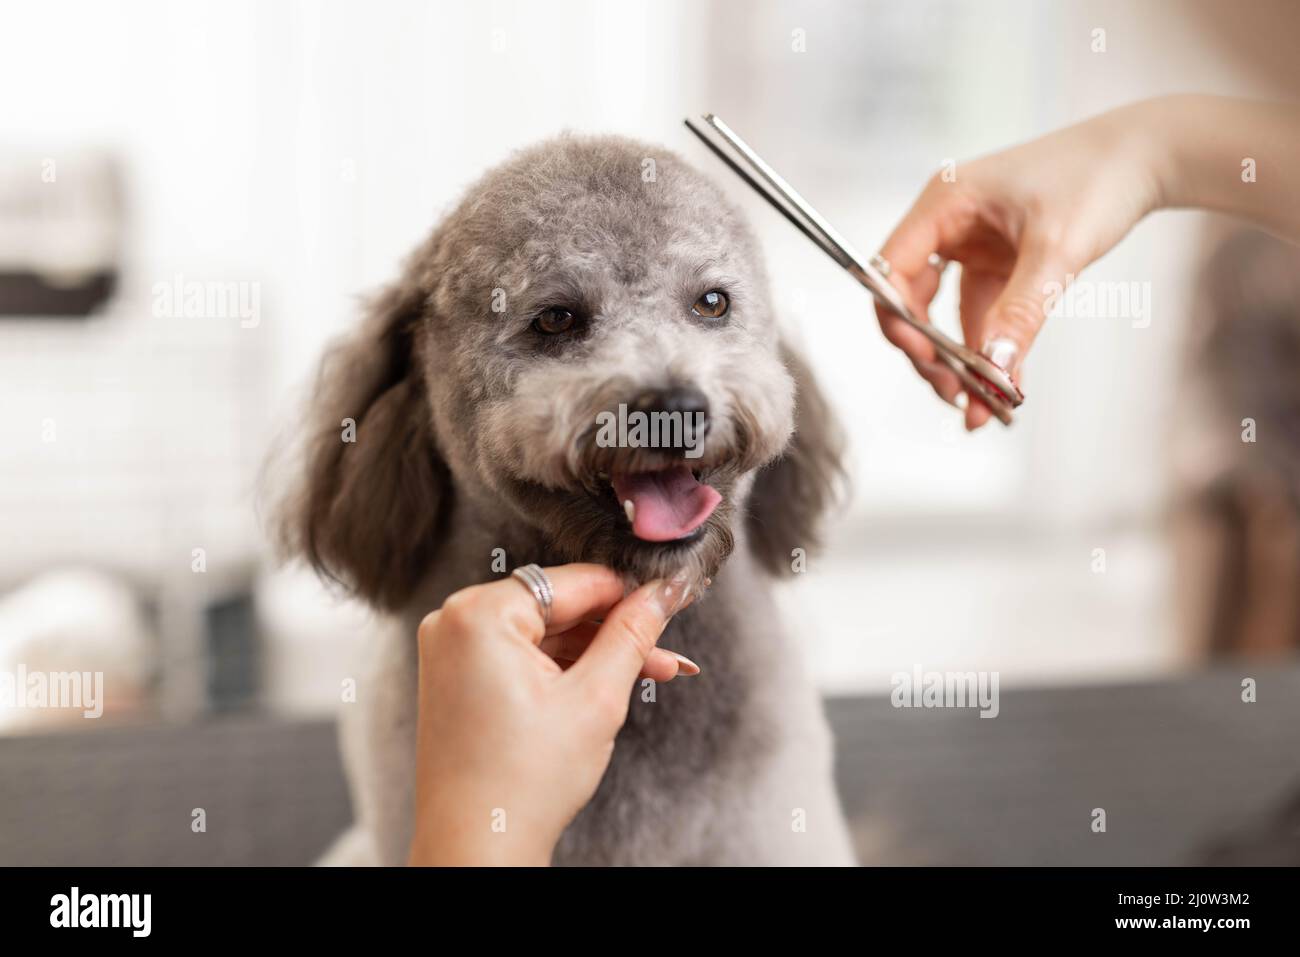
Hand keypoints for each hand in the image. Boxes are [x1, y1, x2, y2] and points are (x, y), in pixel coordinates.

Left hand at [408, 563, 696, 865]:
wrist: (479, 848)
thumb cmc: (524, 781)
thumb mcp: (595, 698)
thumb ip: (632, 634)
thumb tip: (662, 592)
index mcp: (478, 614)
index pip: (572, 583)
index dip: (628, 591)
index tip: (671, 594)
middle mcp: (454, 622)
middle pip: (557, 607)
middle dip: (616, 630)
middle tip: (669, 643)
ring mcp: (452, 651)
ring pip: (544, 634)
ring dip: (596, 652)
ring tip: (657, 670)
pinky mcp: (457, 678)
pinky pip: (522, 657)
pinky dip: (563, 670)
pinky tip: (609, 683)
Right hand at [876, 100, 1164, 428]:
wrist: (1148, 157)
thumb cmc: (1100, 177)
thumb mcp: (1058, 248)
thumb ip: (1019, 310)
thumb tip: (989, 371)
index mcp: (944, 203)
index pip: (890, 268)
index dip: (897, 317)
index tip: (927, 358)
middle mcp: (948, 225)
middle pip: (910, 300)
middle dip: (928, 352)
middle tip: (955, 394)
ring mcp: (971, 247)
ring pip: (944, 317)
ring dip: (957, 363)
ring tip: (978, 407)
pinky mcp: (998, 266)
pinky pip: (980, 318)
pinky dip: (987, 353)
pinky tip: (1000, 389)